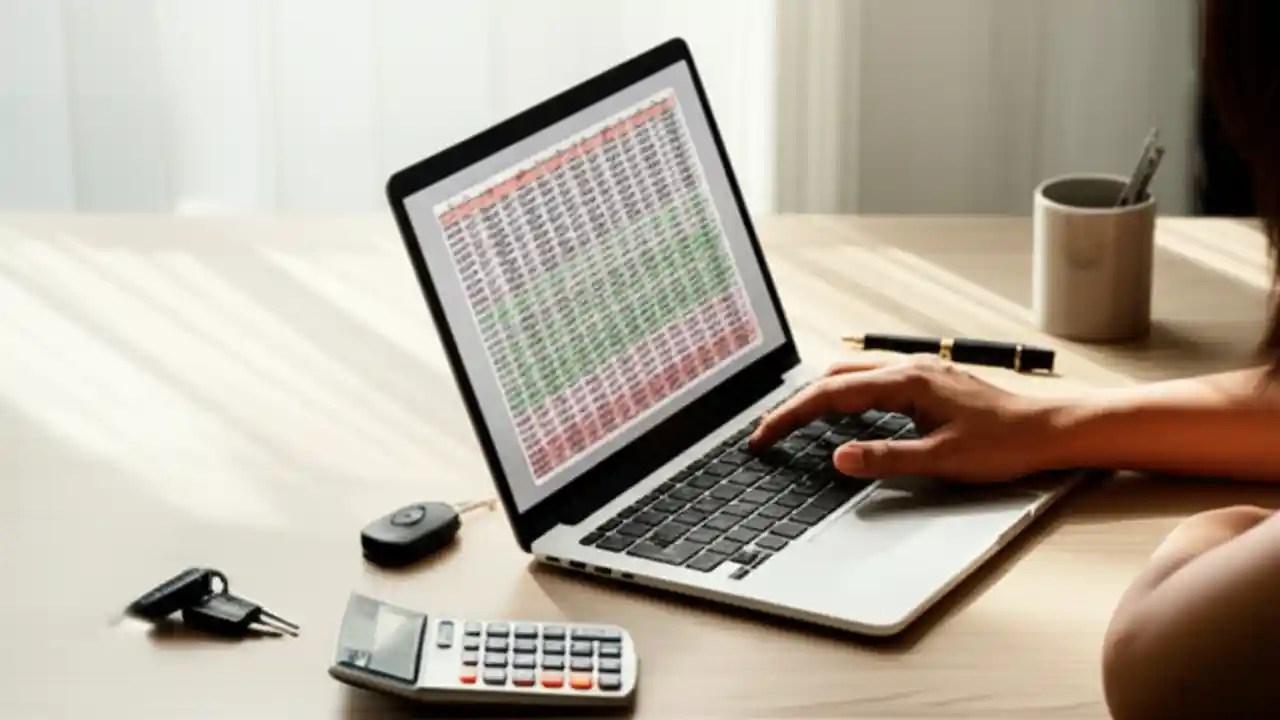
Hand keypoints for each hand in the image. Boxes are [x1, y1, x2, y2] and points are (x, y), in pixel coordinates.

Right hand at [747, 356, 1062, 482]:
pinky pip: (872, 381)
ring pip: (852, 376)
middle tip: (768, 432)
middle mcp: (909, 368)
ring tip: (795, 422)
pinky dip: (845, 396)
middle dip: (795, 404)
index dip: (790, 415)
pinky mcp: (930, 381)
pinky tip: (845, 415)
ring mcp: (920, 371)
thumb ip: (885, 458)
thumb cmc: (1005, 444)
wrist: (1052, 429)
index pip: (829, 395)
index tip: (763, 435)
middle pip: (833, 379)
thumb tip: (837, 458)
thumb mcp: (941, 460)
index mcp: (906, 382)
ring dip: (819, 397)